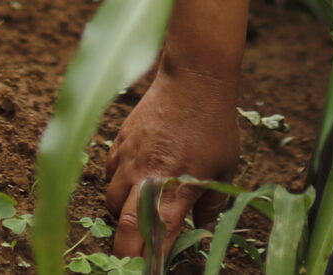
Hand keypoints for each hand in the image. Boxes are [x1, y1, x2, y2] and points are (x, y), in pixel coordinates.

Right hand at [104, 58, 240, 258]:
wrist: (194, 77)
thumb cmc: (214, 124)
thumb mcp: (224, 168)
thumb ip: (211, 204)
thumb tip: (201, 228)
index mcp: (175, 189)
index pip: (157, 240)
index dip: (152, 263)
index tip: (153, 272)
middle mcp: (146, 178)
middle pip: (123, 230)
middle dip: (125, 253)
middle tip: (132, 262)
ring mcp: (128, 159)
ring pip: (111, 202)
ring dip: (121, 215)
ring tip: (138, 214)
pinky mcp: (119, 142)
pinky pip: (108, 175)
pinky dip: (117, 184)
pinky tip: (133, 181)